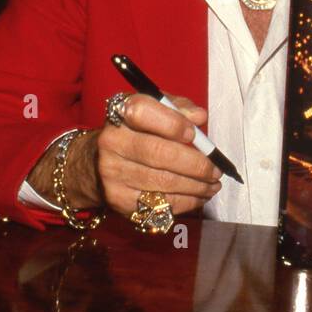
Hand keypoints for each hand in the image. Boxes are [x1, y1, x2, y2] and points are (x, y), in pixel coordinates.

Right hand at [81, 94, 221, 219]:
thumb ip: (177, 108)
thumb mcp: (152, 110)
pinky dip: (187, 202)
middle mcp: (112, 142)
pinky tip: (199, 196)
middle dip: (195, 164)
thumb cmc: (135, 132)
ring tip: (212, 184)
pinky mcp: (119, 199)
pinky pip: (160, 203)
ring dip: (196, 186)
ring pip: (163, 182)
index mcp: (120, 114)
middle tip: (216, 169)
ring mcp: (113, 173)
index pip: (143, 113)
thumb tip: (199, 118)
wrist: (96, 163)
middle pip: (159, 154)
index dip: (173, 124)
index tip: (194, 134)